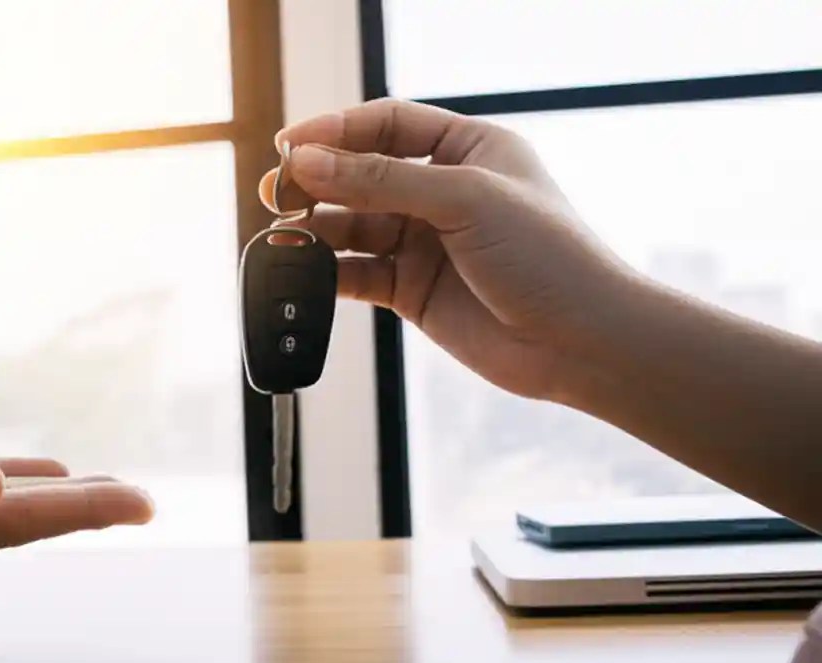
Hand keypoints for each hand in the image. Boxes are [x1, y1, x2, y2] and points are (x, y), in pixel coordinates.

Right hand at [262, 100, 634, 399]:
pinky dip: (327, 272)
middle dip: (317, 181)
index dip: (336, 131)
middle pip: (361, 174)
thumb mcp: (465, 200)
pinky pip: (357, 272)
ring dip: (317, 228)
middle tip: (276, 192)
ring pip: (353, 225)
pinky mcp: (412, 290)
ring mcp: (426, 242)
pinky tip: (304, 272)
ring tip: (284, 234)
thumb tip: (307, 161)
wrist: (581, 342)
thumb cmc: (548, 256)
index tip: (290, 145)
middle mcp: (443, 191)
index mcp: (468, 148)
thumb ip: (382, 180)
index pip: (387, 125)